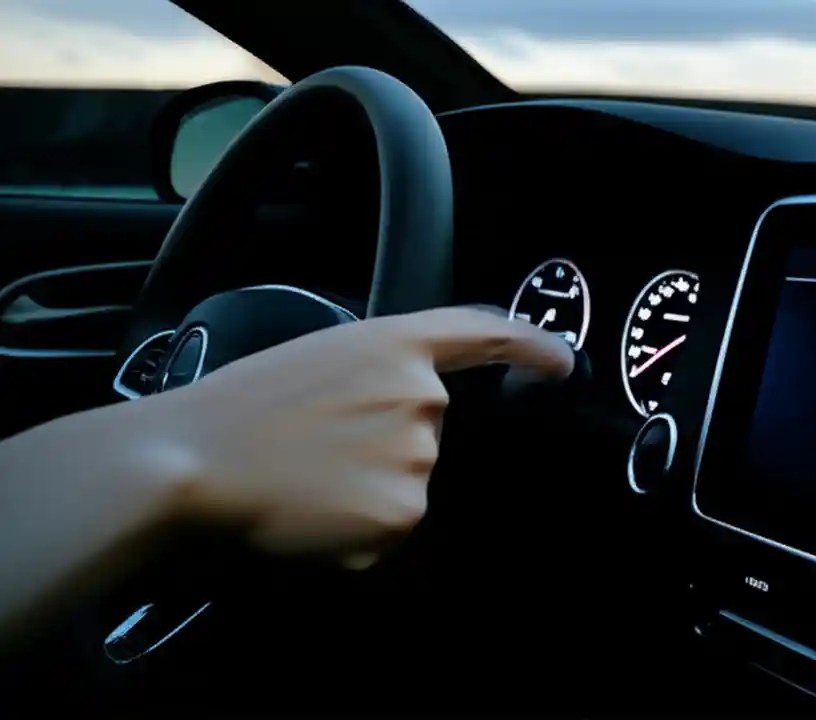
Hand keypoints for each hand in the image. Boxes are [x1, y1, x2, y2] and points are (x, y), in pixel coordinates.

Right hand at [151, 306, 573, 568]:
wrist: (192, 462)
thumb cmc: (237, 410)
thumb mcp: (319, 357)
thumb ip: (381, 371)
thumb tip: (409, 403)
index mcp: (394, 345)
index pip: (486, 335)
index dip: (532, 346)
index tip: (559, 363)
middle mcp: (420, 397)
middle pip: (427, 430)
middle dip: (383, 442)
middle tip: (318, 447)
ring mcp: (416, 457)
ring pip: (407, 480)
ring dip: (366, 485)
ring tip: (306, 476)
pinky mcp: (402, 512)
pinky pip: (388, 527)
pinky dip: (354, 529)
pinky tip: (311, 510)